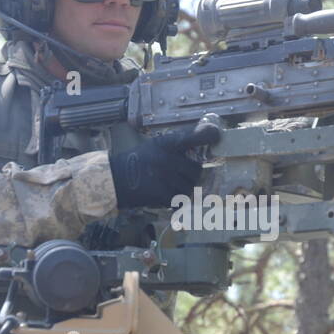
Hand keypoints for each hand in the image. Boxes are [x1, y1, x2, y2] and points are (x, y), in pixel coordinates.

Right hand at [107, 122, 221, 208]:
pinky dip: (176, 199)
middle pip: (196, 170)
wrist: (117, 179)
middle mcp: (167, 159)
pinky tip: (165, 192)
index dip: (207, 134)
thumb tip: (207, 140)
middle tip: (182, 173)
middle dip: (192, 174)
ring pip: (190, 187)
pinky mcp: (162, 194)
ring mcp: (165, 178)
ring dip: (184, 188)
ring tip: (171, 183)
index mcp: (167, 144)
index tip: (216, 135)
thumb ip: (179, 145)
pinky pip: (180, 199)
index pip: (192, 136)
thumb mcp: (157, 145)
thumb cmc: (140, 160)